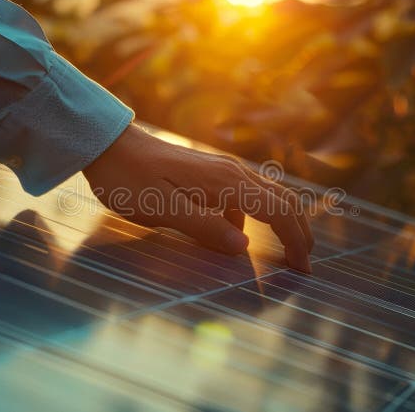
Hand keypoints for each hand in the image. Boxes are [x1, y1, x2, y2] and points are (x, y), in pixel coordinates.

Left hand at [83, 124, 313, 272]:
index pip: (277, 211)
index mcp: (225, 182)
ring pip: (268, 194)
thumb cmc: (129, 179)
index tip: (303, 268)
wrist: (108, 145)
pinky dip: (257, 215)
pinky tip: (239, 235)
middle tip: (305, 262)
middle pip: (282, 199)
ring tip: (286, 250)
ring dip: (283, 222)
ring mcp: (222, 169)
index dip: (295, 240)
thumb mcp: (162, 209)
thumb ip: (204, 227)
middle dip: (299, 231)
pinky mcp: (210, 172)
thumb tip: (244, 246)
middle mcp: (232, 172)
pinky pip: (246, 194)